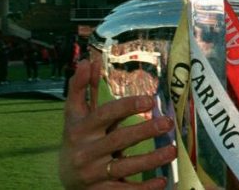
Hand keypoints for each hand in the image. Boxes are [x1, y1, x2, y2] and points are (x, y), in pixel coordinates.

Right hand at [59, 60, 176, 188]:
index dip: (126, 107)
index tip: (149, 100)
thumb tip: (88, 61)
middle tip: (168, 123)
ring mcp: (92, 174)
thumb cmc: (77, 139)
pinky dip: (144, 187)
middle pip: (118, 140)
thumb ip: (82, 89)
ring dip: (151, 159)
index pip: (104, 114)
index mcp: (79, 129)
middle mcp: (84, 152)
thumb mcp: (75, 115)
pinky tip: (162, 181)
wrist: (65, 179)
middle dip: (145, 131)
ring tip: (173, 150)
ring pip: (125, 166)